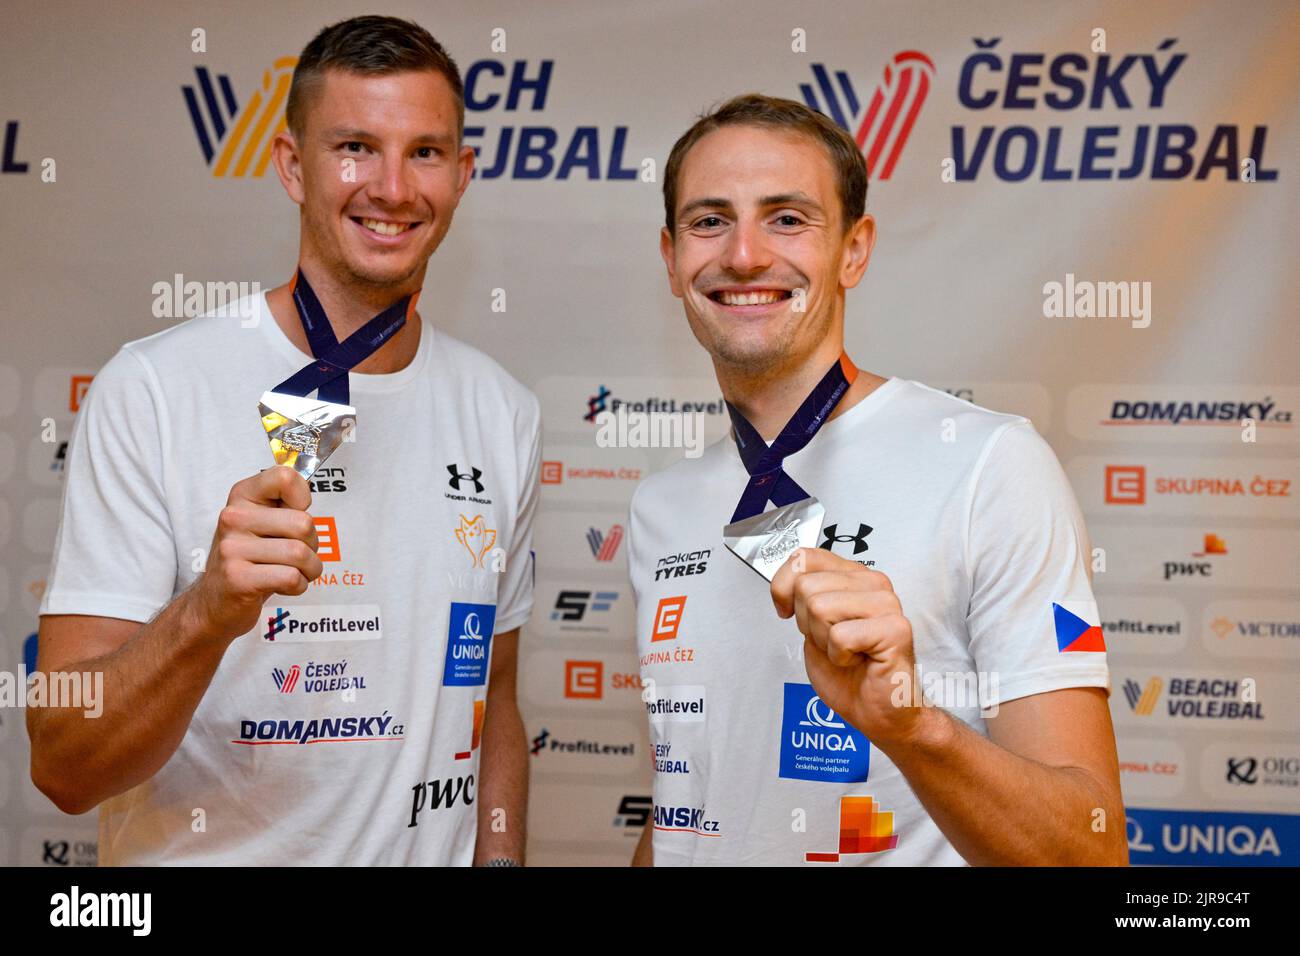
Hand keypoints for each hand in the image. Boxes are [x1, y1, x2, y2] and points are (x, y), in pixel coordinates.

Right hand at [188, 466, 321, 642]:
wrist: (214, 601)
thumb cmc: (251, 558)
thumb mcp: (263, 522)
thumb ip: (286, 505)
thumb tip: (307, 493)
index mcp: (243, 495)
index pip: (285, 477)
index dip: (303, 498)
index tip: (296, 514)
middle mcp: (233, 517)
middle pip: (303, 523)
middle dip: (313, 544)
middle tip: (298, 554)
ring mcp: (232, 548)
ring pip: (300, 553)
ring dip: (310, 568)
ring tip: (296, 572)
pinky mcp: (238, 578)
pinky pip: (291, 577)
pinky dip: (299, 585)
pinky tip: (283, 585)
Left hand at [770, 547, 921, 748]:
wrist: (877, 713)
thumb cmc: (850, 675)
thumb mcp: (812, 628)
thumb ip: (803, 597)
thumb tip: (786, 581)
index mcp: (853, 576)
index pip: (805, 557)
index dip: (783, 586)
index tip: (786, 611)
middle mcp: (873, 583)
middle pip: (807, 586)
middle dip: (807, 624)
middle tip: (833, 643)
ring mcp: (887, 603)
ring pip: (820, 607)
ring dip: (824, 641)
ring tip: (847, 652)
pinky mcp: (895, 629)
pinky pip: (840, 635)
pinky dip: (839, 657)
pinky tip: (859, 661)